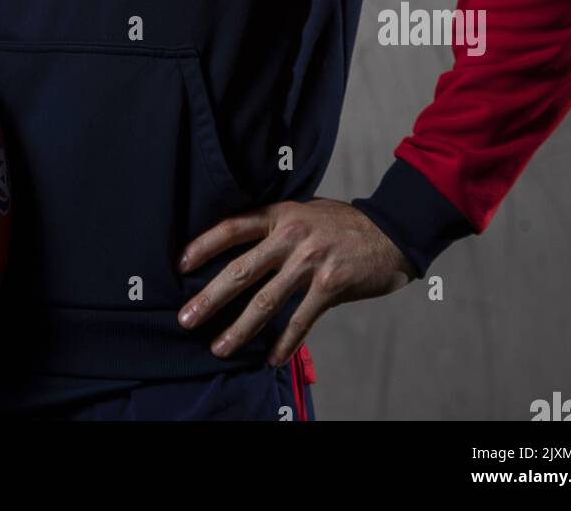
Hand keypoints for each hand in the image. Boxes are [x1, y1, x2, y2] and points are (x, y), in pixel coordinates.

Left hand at [176, 197, 416, 366]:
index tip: (180, 264)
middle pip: (241, 269)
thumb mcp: (304, 213)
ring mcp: (311, 261)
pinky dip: (285, 341)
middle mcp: (292, 236)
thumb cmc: (342, 225)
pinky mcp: (331, 285)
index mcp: (280, 215)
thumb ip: (275, 228)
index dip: (204, 245)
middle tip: (186, 318)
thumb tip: (239, 250)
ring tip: (219, 347)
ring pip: (266, 300)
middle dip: (210, 297)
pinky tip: (271, 357)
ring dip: (240, 328)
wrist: (390, 232)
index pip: (233, 228)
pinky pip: (301, 319)